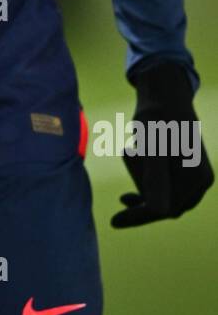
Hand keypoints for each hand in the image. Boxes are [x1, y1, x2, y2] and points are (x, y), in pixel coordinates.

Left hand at [111, 61, 212, 227]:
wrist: (164, 91)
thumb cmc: (156, 114)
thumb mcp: (151, 145)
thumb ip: (156, 178)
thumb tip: (160, 211)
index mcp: (197, 178)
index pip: (165, 209)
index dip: (138, 216)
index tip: (114, 222)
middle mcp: (200, 180)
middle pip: (165, 207)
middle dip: (142, 198)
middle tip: (126, 181)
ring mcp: (194, 176)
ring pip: (164, 199)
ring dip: (143, 190)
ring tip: (129, 170)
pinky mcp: (184, 170)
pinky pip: (165, 190)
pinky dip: (147, 188)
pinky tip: (129, 191)